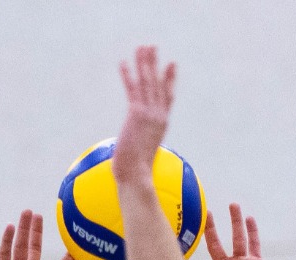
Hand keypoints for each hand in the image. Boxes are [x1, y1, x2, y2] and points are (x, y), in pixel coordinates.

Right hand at [0, 210, 75, 259]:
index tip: (73, 241)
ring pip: (20, 246)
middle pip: (35, 249)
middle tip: (39, 215)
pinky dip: (7, 239)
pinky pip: (5, 252)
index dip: (67, 256)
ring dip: (23, 229)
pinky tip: (11, 226)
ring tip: (26, 212)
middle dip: (37, 232)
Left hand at [112, 46, 174, 186]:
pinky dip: (128, 75)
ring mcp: (149, 114)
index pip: (167, 96)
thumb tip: (138, 151)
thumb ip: (142, 145)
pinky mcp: (137, 114)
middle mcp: (158, 116)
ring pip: (147, 82)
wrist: (137, 176)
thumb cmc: (138, 172)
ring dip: (144, 63)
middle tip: (152, 47)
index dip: (169, 79)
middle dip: (155, 64)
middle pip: (157, 84)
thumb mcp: (143, 155)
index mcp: (161, 124)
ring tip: (141, 47)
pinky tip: (124, 63)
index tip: (172, 64)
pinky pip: (132, 90)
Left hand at [204, 204, 293, 259]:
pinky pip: (254, 243)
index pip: (206, 250)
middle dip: (213, 227)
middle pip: (219, 242)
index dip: (201, 236)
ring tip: (233, 205)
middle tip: (208, 212)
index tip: (196, 222)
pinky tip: (249, 218)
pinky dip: (252, 231)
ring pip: (238, 238)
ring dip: (236, 222)